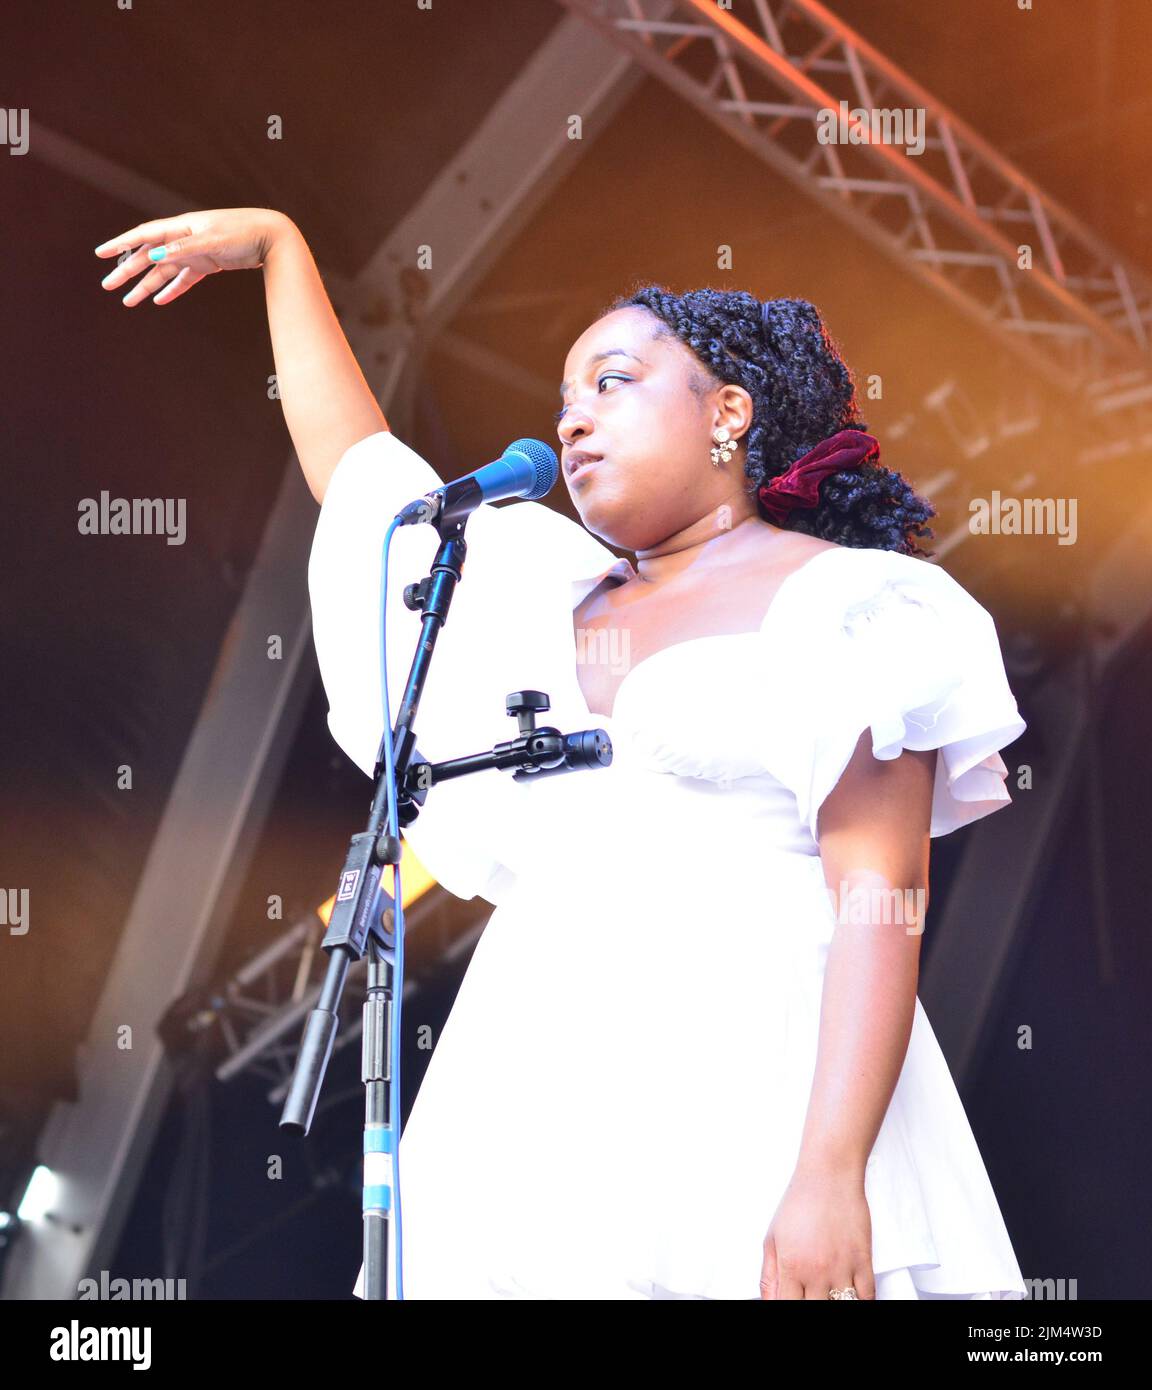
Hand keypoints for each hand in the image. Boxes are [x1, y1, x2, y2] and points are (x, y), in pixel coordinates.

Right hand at [94, 206, 293, 306]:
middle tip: (108, 286)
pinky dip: (172, 290)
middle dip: (127, 271)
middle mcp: (183, 239)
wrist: (270, 236)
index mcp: (181, 227)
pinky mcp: (208, 264)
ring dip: (146, 286)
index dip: (121, 244)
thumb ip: (182, 248)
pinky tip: (159, 301)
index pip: (143, 236)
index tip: (100, 254)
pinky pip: (184, 279)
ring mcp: (195, 252)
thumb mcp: (211, 240)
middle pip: (149, 257)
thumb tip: (154, 256)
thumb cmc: (241, 233)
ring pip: (164, 271)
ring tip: (128, 301)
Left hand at [759, 1164, 875, 1299]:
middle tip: (812, 1295)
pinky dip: (862, 1302)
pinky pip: (867, 1297)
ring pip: (843, 1306)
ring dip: (836, 1302)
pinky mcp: (863, 1260)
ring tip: (829, 1294)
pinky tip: (852, 1298)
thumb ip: (768, 1276)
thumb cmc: (800, 1202)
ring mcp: (842, 1267)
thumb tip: (769, 1301)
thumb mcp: (771, 1238)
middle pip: (816, 1310)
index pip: (787, 1307)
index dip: (787, 1310)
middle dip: (811, 1306)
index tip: (792, 1301)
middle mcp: (817, 1272)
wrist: (828, 1175)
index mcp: (791, 1267)